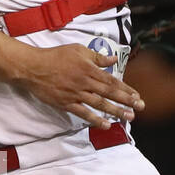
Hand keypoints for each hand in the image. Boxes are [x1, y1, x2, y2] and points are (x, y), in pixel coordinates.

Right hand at [22, 44, 143, 126]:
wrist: (33, 67)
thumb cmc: (55, 56)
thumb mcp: (78, 50)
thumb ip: (97, 56)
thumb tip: (113, 59)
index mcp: (89, 68)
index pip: (112, 80)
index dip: (126, 89)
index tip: (137, 95)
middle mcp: (85, 82)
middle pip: (109, 93)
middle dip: (126, 100)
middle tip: (140, 107)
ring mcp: (76, 94)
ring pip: (99, 104)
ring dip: (115, 111)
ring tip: (128, 117)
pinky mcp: (66, 103)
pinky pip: (82, 113)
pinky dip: (94, 120)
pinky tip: (105, 125)